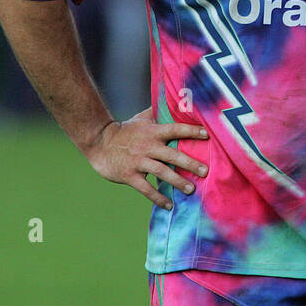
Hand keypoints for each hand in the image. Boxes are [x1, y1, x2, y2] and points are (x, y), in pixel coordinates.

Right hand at [83, 107, 209, 209]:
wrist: (98, 143)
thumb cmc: (124, 131)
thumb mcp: (141, 119)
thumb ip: (158, 112)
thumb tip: (174, 100)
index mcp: (153, 131)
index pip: (175, 129)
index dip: (191, 131)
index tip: (207, 135)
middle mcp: (147, 146)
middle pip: (172, 154)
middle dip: (190, 163)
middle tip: (205, 171)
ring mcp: (138, 161)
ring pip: (161, 172)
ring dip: (177, 181)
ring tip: (191, 190)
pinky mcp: (129, 175)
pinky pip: (146, 189)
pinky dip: (158, 198)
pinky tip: (169, 205)